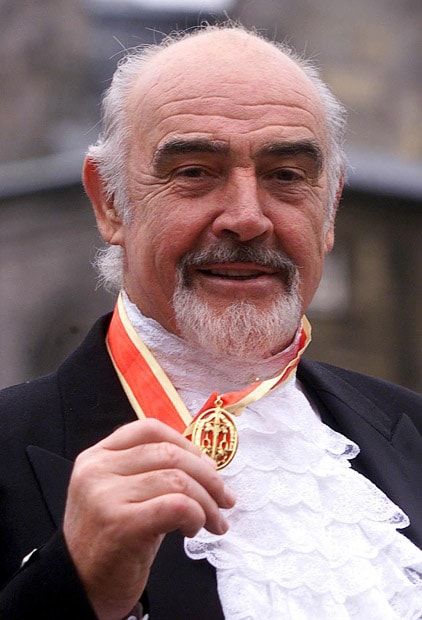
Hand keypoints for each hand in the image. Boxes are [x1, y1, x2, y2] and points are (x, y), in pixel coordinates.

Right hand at [63, 419, 234, 619]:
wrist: (81, 589)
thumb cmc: (109, 542)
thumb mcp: (122, 494)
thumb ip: (150, 472)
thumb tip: (205, 465)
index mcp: (97, 456)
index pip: (149, 429)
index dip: (186, 444)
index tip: (208, 466)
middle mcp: (97, 470)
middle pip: (169, 454)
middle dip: (208, 476)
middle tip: (225, 498)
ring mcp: (106, 495)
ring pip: (177, 480)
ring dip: (207, 502)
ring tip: (214, 521)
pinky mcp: (121, 524)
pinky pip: (177, 505)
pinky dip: (197, 515)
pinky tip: (195, 530)